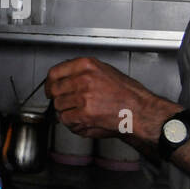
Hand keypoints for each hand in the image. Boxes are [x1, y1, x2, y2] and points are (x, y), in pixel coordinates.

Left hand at [44, 57, 178, 142]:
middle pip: (55, 90)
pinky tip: (82, 121)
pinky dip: (71, 123)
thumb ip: (83, 72)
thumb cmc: (128, 93)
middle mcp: (83, 79)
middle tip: (66, 103)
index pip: (55, 72)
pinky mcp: (84, 114)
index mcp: (87, 65)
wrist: (140, 111)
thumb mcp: (105, 71)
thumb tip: (65, 78)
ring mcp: (83, 97)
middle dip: (58, 98)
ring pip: (59, 106)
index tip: (50, 88)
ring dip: (66, 112)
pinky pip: (66, 119)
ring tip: (79, 113)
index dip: (49, 83)